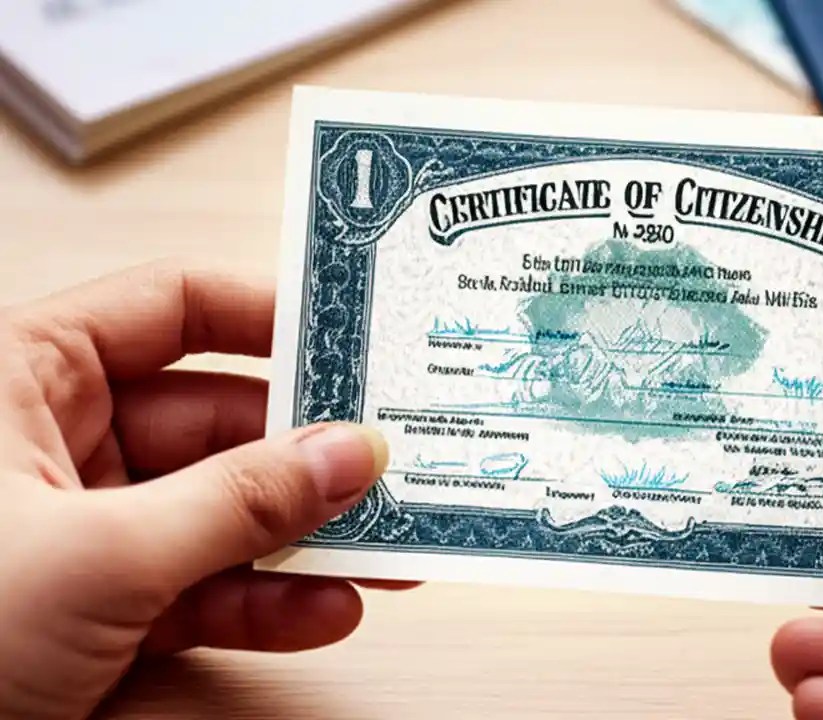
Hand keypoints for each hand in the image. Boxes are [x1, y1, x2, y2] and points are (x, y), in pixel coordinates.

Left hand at [0, 262, 399, 719]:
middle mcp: (56, 441)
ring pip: (219, 510)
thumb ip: (238, 501)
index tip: (359, 339)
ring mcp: (81, 529)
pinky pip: (201, 586)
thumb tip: (347, 454)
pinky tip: (324, 609)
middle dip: (309, 451)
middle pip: (216, 419)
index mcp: (26, 377)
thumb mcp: (97, 556)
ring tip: (386, 542)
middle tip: (395, 460)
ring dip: (304, 535)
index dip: (271, 315)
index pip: (173, 307)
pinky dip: (264, 603)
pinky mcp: (97, 608)